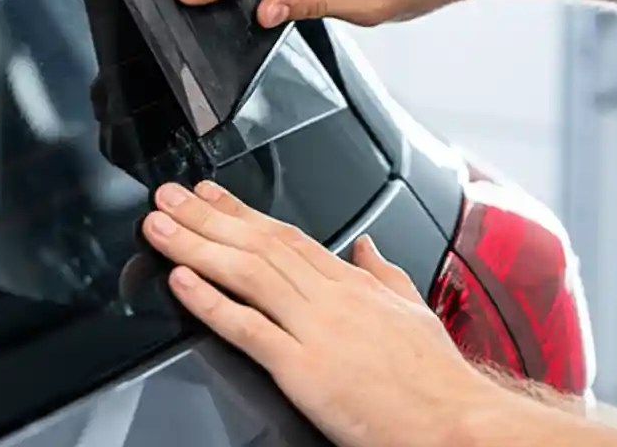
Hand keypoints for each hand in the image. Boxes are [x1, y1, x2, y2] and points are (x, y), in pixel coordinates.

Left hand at [140, 179, 524, 446]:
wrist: (457, 422)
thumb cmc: (438, 378)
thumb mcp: (414, 310)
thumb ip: (384, 274)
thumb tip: (366, 246)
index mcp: (352, 284)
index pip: (285, 235)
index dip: (239, 211)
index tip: (207, 194)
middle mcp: (330, 298)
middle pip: (257, 244)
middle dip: (205, 218)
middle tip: (166, 197)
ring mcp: (316, 330)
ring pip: (246, 274)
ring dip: (196, 246)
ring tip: (159, 228)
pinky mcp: (305, 369)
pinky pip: (249, 328)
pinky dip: (212, 302)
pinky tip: (183, 282)